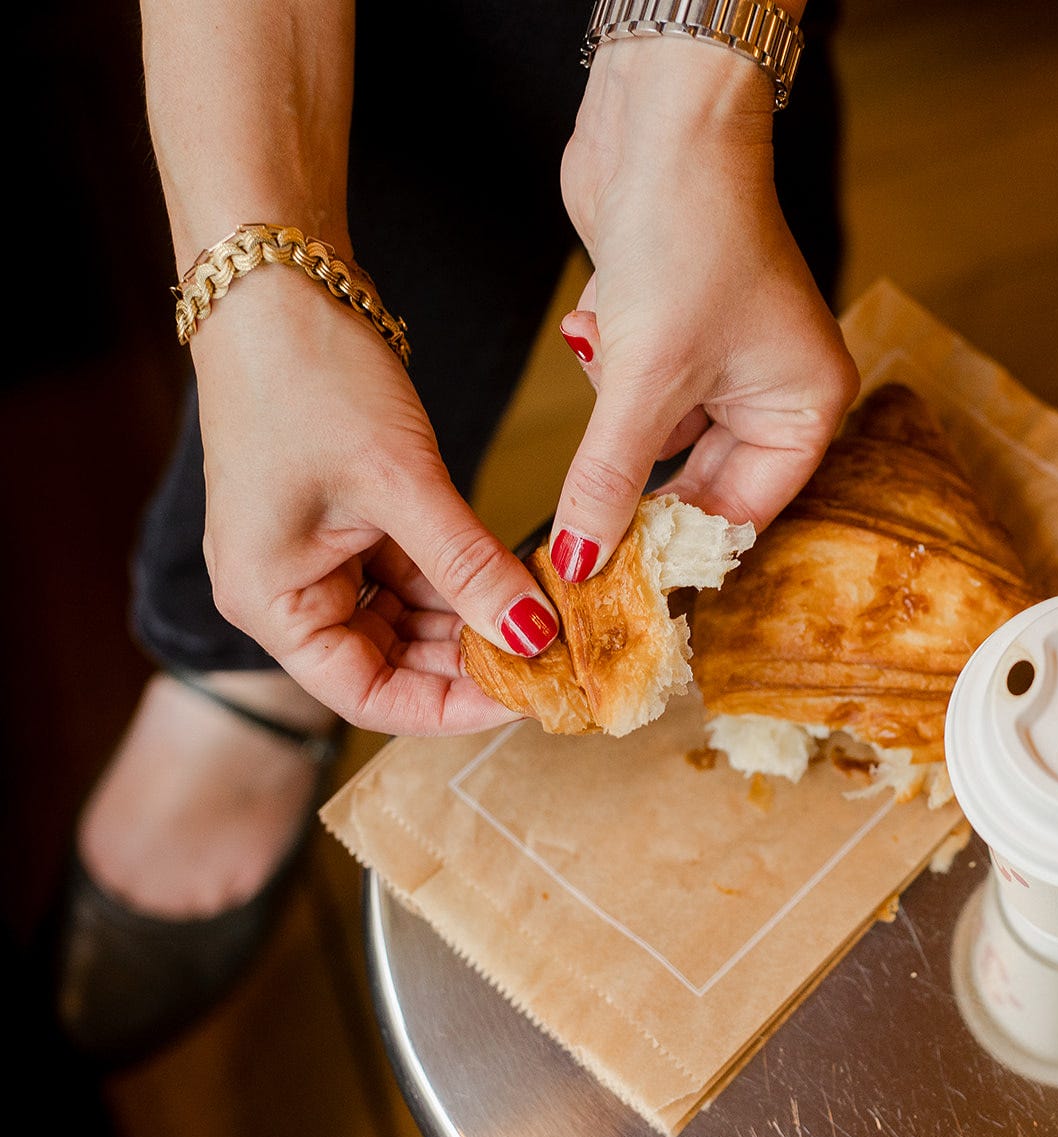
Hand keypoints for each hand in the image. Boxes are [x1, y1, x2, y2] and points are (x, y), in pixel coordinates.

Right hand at [188, 266, 559, 734]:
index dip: (452, 709)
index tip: (527, 698)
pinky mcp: (347, 519)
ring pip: (411, 619)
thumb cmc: (308, 376)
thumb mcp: (400, 482)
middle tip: (557, 662)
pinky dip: (465, 578)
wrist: (273, 278)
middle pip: (393, 663)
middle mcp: (289, 591)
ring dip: (477, 619)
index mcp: (272, 602)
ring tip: (551, 621)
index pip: (370, 696)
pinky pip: (414, 572)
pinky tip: (520, 579)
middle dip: (473, 664)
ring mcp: (318, 555)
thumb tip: (533, 636)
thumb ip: (468, 568)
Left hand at [552, 37, 858, 581]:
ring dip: (614, 408)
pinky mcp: (672, 331)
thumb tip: (580, 560)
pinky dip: (607, 365)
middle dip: (634, 482)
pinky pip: (629, 388)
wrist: (660, 121)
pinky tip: (603, 315)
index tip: (617, 574)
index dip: (681, 544)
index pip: (744, 513)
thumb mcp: (646, 378)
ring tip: (612, 344)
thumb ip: (611, 478)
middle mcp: (772, 388)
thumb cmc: (691, 234)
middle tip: (582, 518)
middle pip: (696, 481)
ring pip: (651, 435)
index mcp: (804, 406)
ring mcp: (721, 359)